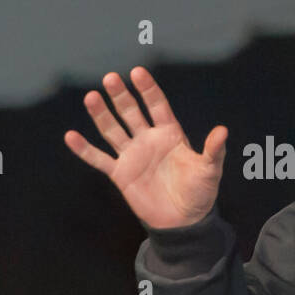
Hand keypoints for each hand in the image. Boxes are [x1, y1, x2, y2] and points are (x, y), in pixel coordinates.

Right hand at [63, 66, 226, 228]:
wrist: (183, 222)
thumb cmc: (200, 192)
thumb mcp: (210, 171)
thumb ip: (213, 151)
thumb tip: (223, 130)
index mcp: (170, 134)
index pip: (157, 105)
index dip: (147, 89)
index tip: (137, 72)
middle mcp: (148, 140)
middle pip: (131, 113)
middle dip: (121, 96)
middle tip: (110, 78)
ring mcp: (132, 155)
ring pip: (113, 130)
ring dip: (101, 115)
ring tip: (91, 97)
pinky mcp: (120, 174)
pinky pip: (99, 159)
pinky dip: (84, 149)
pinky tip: (71, 136)